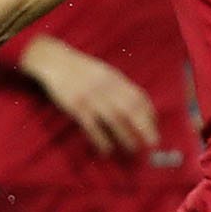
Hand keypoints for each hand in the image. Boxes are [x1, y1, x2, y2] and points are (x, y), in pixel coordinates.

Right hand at [20, 38, 157, 156]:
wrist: (55, 62)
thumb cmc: (83, 71)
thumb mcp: (105, 74)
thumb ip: (120, 88)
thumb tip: (138, 107)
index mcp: (116, 79)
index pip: (138, 97)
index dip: (149, 112)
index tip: (155, 126)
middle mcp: (107, 88)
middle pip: (131, 109)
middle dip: (144, 127)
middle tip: (153, 143)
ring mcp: (92, 97)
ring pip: (115, 120)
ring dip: (126, 136)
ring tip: (133, 149)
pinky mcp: (77, 107)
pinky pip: (92, 127)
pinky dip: (101, 140)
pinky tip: (106, 150)